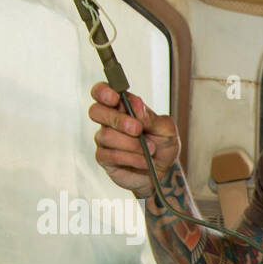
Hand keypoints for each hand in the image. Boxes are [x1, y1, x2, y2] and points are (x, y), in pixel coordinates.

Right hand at [87, 82, 179, 199]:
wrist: (164, 171)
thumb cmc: (163, 145)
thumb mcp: (166, 129)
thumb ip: (151, 116)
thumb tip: (136, 104)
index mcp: (122, 107)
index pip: (102, 92)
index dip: (103, 92)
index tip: (115, 98)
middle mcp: (109, 121)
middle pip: (96, 111)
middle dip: (117, 119)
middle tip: (138, 129)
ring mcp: (104, 140)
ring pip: (106, 135)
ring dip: (132, 144)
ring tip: (151, 149)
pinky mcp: (104, 159)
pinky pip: (110, 156)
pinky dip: (131, 158)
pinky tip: (144, 161)